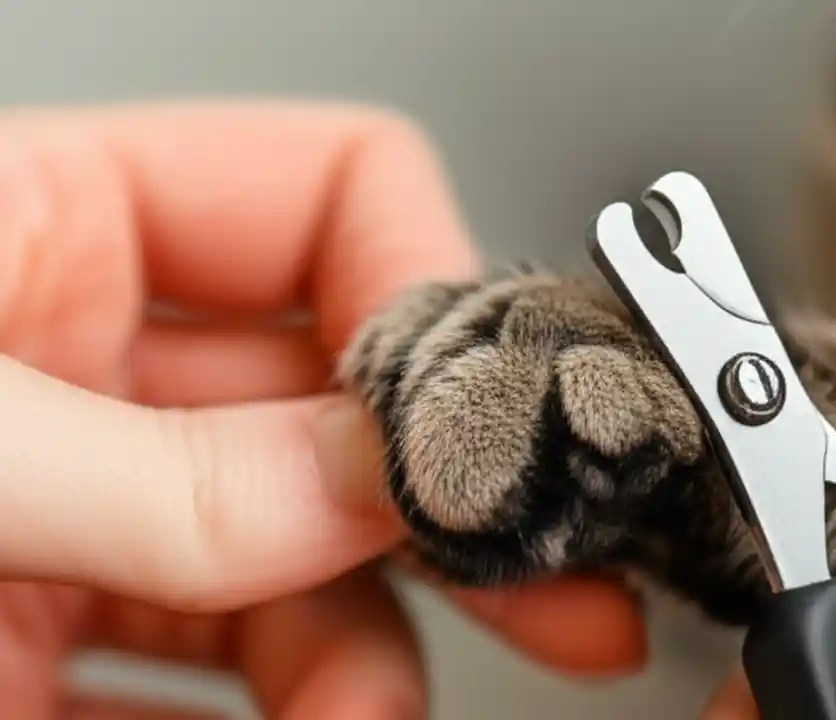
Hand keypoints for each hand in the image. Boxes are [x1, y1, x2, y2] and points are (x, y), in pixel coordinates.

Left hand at [0, 103, 644, 717]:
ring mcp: (84, 519)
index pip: (325, 192)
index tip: (473, 420)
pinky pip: (229, 674)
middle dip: (448, 505)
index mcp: (52, 235)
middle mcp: (86, 376)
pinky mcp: (59, 648)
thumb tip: (365, 482)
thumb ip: (156, 470)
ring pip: (306, 559)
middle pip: (344, 406)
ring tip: (370, 718)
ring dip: (370, 650)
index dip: (428, 292)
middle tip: (555, 573)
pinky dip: (298, 714)